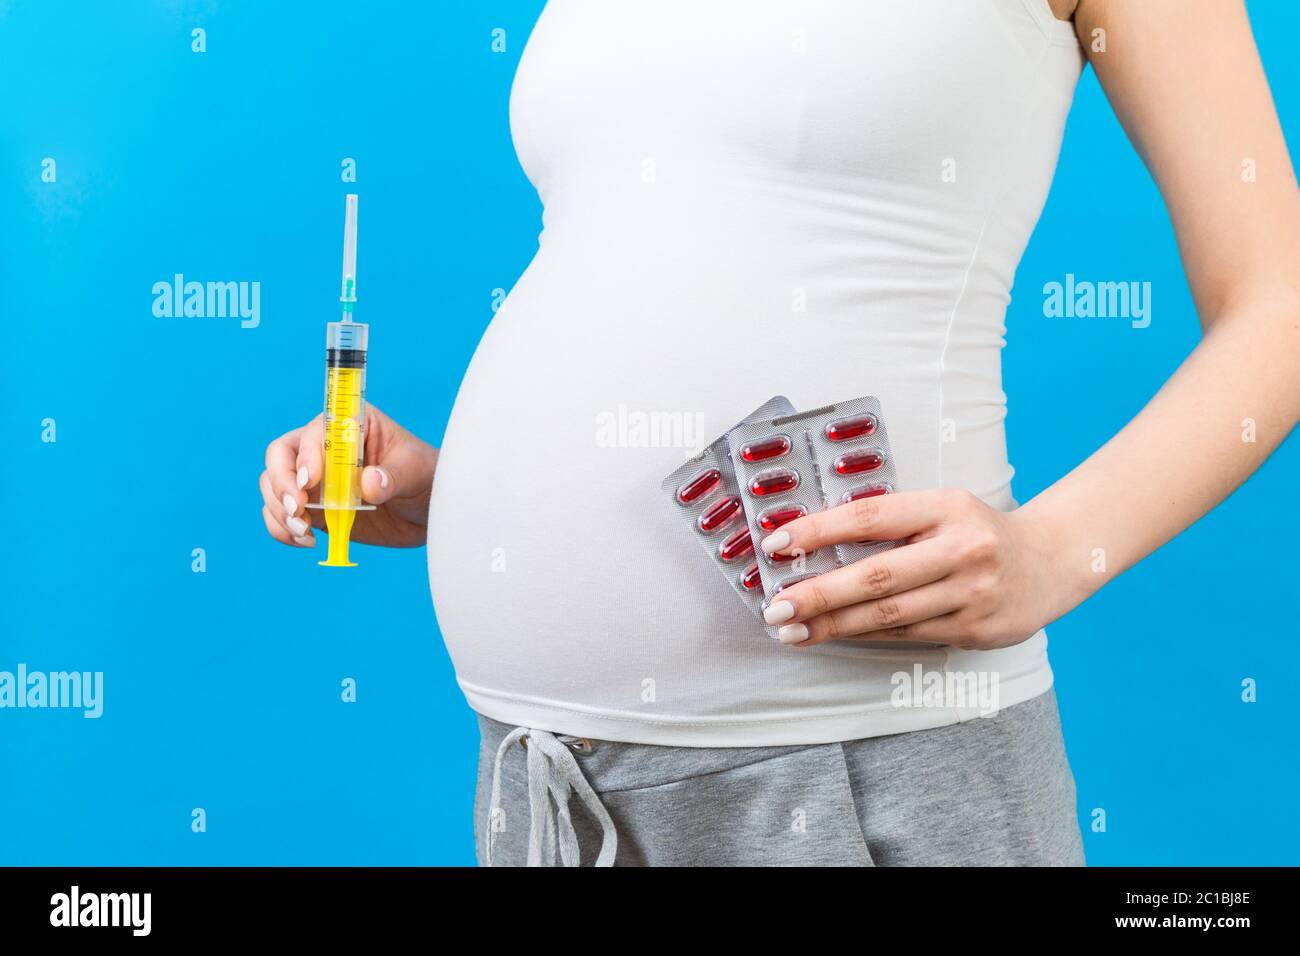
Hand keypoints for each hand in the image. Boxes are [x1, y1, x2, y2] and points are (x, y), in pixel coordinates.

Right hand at [259, 404, 437, 550]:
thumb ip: (393, 476)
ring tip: (304, 531)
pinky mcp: (312, 508)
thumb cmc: (426, 478)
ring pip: (273, 485)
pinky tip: (304, 540)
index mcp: (350, 424)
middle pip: (280, 455)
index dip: (306, 456)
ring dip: (279, 509)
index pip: (314, 432)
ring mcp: (315, 479)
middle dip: (281, 482)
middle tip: (298, 510)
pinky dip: (282, 528)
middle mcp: (325, 448)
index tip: (310, 483)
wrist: (429, 511)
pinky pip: (280, 514)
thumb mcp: (417, 472)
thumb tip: (369, 483)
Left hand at [758, 489, 1071, 648]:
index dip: (819, 530)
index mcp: (947, 508)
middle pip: (876, 575)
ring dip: (833, 625)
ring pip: (888, 614)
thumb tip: (814, 543)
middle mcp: (962, 550)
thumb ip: (892, 523)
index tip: (776, 542)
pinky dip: (865, 635)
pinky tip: (833, 635)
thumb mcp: (943, 509)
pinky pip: (907, 634)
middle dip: (818, 594)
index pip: (871, 517)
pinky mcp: (975, 629)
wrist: (1054, 560)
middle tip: (776, 606)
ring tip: (791, 630)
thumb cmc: (979, 531)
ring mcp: (972, 594)